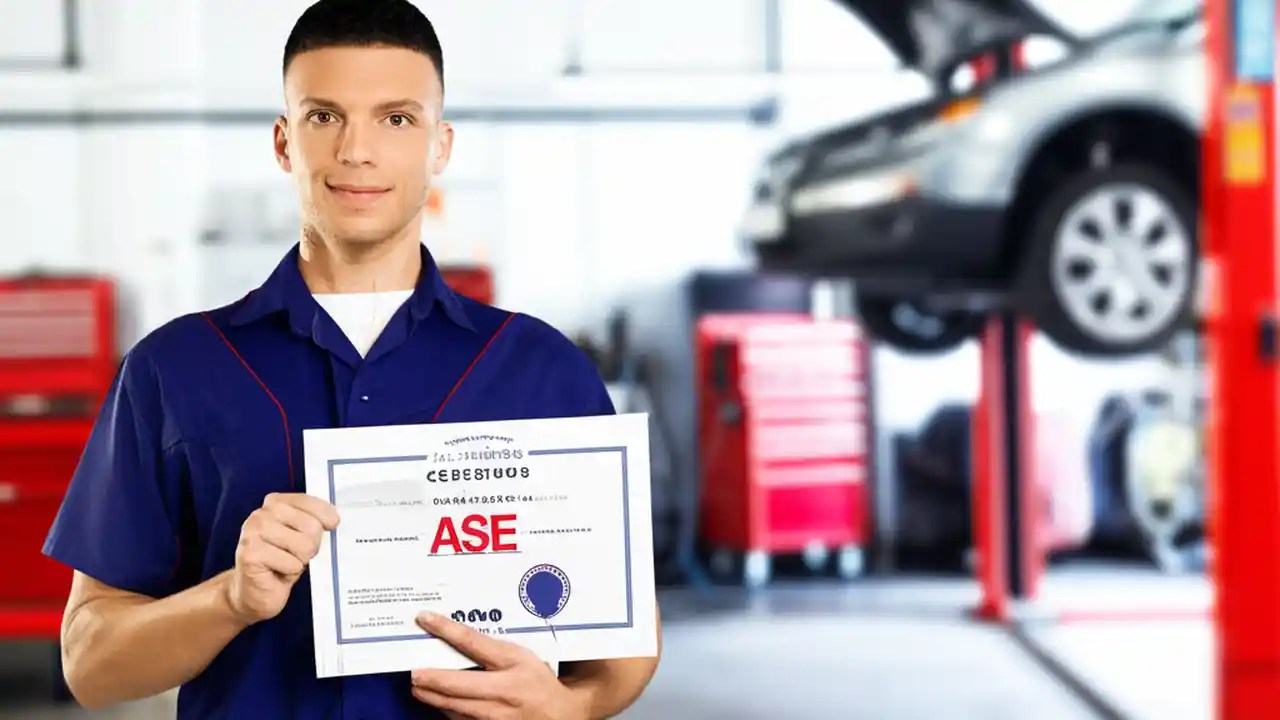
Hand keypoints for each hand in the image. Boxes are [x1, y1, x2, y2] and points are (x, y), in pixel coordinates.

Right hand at [224, 493, 339, 624]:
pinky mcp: (251, 555)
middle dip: (311, 545)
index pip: (309, 502)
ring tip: (286, 563)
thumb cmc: (280, 562)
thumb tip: (334, 519)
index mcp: (274, 503)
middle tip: (297, 555)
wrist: (254, 591)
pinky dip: (290, 572)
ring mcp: (253, 533)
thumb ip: (313, 521)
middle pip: (311, 525)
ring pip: (303, 545)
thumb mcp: (300, 535)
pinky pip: (291, 563)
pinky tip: (276, 572)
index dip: (326, 515)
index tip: (332, 524)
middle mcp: (261, 514)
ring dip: (300, 560)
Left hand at [411, 612, 588, 719]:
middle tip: (413, 671)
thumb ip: (494, 647)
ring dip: (431, 696)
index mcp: (513, 662)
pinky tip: (438, 702)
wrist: (560, 715)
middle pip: (455, 683)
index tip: (425, 619)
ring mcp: (496, 714)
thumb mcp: (523, 656)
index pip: (472, 641)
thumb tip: (460, 634)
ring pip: (453, 705)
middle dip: (429, 677)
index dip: (445, 629)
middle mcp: (503, 690)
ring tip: (418, 686)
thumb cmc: (539, 682)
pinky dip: (446, 710)